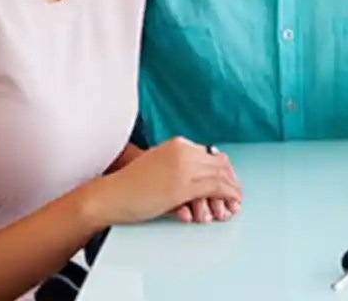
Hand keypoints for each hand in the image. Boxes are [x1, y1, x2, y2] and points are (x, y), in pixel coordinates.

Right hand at [85, 137, 242, 225]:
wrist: (110, 195)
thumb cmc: (131, 186)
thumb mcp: (160, 166)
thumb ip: (181, 166)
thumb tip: (203, 179)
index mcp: (178, 144)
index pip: (211, 154)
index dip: (224, 169)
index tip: (230, 181)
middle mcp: (183, 151)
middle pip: (220, 163)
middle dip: (231, 179)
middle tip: (237, 193)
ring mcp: (183, 167)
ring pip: (220, 175)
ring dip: (232, 190)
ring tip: (236, 201)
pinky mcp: (182, 186)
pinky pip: (215, 188)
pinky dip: (228, 195)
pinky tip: (231, 202)